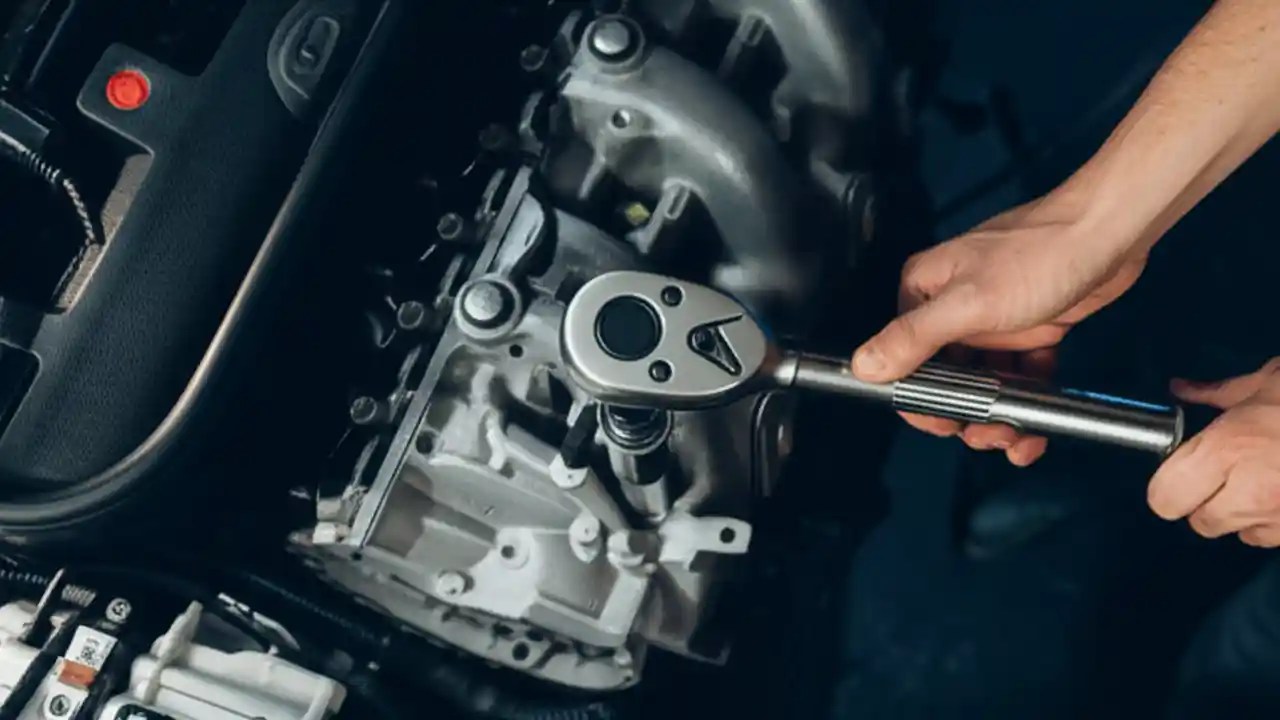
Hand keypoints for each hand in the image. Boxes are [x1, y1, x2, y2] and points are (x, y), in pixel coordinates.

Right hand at [851, 197, 1147, 464]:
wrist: (1112, 232)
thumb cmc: (1039, 255)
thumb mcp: (969, 303)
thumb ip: (913, 338)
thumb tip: (862, 367)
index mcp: (924, 292)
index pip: (904, 358)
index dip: (922, 399)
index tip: (948, 424)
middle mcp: (952, 306)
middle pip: (945, 378)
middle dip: (968, 414)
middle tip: (992, 436)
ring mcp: (992, 320)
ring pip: (984, 383)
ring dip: (1000, 416)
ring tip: (1020, 437)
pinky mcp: (1029, 329)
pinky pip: (1019, 376)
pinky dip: (1029, 401)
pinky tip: (1040, 421)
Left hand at [1148, 359, 1279, 546]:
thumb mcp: (1267, 381)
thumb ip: (1216, 393)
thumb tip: (1181, 389)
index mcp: (1228, 449)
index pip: (1164, 496)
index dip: (1167, 486)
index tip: (1178, 469)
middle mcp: (1250, 490)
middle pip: (1200, 522)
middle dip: (1205, 501)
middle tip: (1223, 473)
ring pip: (1239, 533)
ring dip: (1242, 513)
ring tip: (1265, 476)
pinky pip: (1273, 536)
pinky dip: (1274, 520)